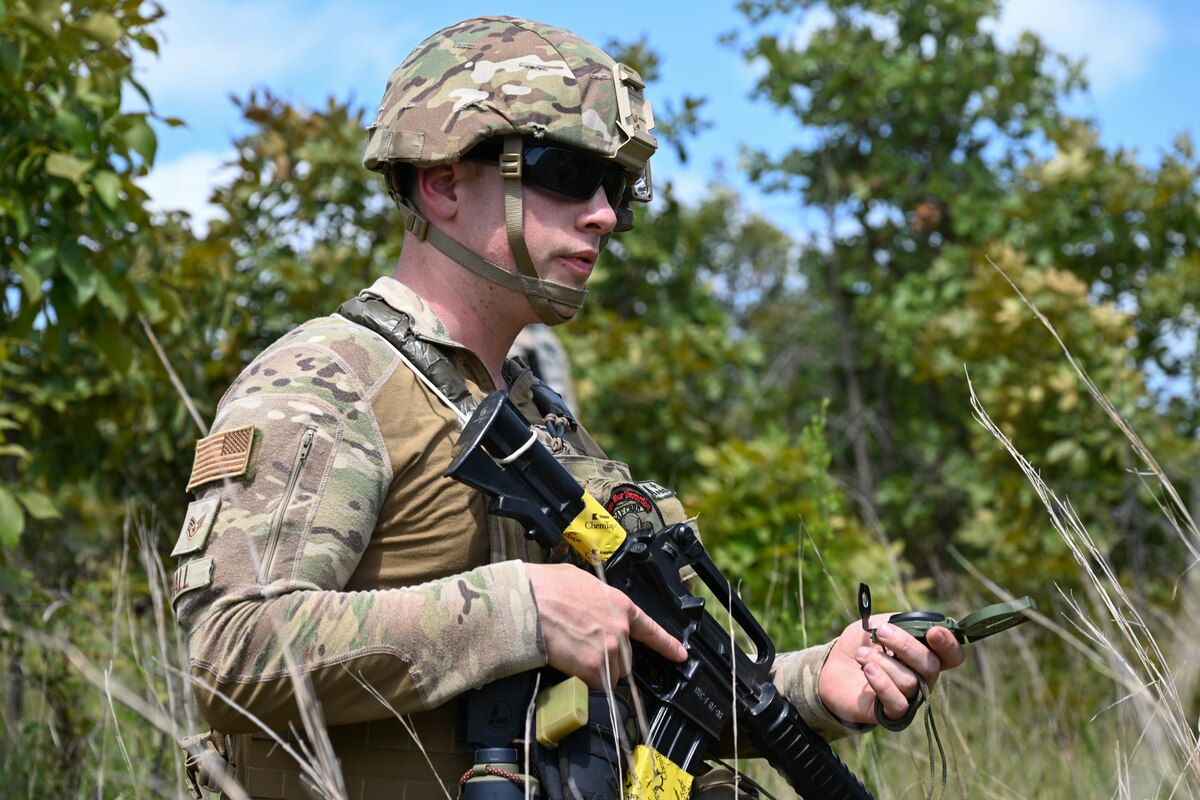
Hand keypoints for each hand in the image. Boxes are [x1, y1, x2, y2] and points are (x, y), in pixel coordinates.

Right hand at [527, 563, 686, 687]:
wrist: (528, 603)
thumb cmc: (546, 588)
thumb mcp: (582, 582)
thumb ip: (598, 599)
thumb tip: (593, 606)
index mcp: (620, 606)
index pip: (651, 630)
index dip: (667, 645)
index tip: (680, 655)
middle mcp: (620, 629)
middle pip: (624, 658)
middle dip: (606, 658)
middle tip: (581, 646)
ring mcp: (610, 651)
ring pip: (610, 674)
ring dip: (595, 671)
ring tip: (572, 653)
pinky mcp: (595, 668)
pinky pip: (595, 684)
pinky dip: (583, 680)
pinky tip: (568, 664)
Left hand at [818, 614, 965, 725]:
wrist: (832, 666)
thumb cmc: (860, 644)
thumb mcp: (877, 624)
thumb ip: (900, 622)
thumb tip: (919, 624)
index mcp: (925, 655)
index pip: (952, 655)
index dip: (949, 644)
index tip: (933, 632)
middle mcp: (923, 679)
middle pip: (931, 666)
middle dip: (906, 645)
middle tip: (881, 632)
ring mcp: (909, 697)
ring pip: (910, 681)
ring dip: (883, 662)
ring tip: (861, 654)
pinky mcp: (891, 713)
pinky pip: (898, 703)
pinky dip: (882, 683)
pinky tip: (868, 670)